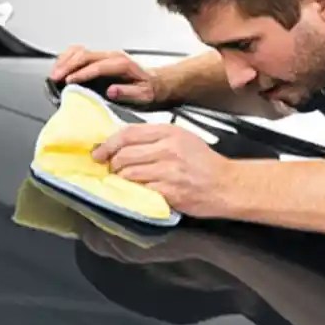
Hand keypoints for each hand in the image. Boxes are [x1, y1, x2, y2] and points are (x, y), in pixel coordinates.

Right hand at [49, 45, 162, 105]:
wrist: (155, 83)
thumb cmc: (149, 91)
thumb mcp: (144, 96)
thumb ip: (128, 93)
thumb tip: (111, 91)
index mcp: (122, 64)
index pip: (97, 66)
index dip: (81, 73)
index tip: (69, 82)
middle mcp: (112, 56)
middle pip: (84, 55)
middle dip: (67, 66)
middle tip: (56, 78)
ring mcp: (104, 56)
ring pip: (79, 51)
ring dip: (64, 61)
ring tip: (54, 74)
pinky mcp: (98, 60)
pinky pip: (78, 54)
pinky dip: (66, 59)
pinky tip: (60, 69)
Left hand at [92, 123, 229, 217]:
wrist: (227, 185)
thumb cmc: (203, 163)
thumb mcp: (181, 139)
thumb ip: (153, 139)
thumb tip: (120, 144)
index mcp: (169, 132)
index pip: (128, 133)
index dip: (107, 144)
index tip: (98, 153)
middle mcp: (168, 148)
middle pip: (124, 154)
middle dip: (112, 165)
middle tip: (112, 171)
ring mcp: (169, 170)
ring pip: (128, 173)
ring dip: (121, 180)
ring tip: (125, 182)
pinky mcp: (170, 191)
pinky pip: (140, 190)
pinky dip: (133, 192)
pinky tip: (137, 192)